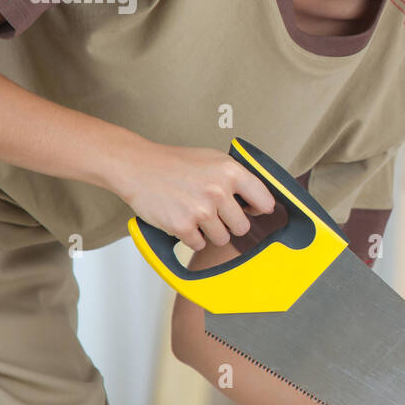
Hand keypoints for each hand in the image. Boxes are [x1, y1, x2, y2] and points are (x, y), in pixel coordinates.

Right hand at [111, 140, 276, 251]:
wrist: (139, 167)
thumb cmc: (175, 164)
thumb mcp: (214, 159)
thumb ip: (237, 179)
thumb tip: (260, 201)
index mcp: (231, 172)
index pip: (264, 201)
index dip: (259, 209)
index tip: (254, 211)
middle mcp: (218, 191)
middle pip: (242, 227)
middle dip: (230, 224)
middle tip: (214, 213)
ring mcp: (200, 210)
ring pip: (222, 239)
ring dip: (210, 232)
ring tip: (196, 214)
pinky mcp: (182, 226)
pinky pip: (198, 244)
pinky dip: (191, 237)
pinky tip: (182, 219)